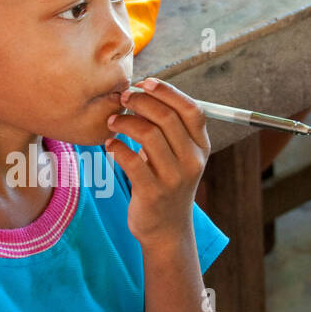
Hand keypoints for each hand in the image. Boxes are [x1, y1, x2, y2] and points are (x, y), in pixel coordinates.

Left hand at [105, 77, 210, 245]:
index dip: (168, 91)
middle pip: (167, 118)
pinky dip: (116, 147)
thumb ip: (169, 128)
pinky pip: (131, 161)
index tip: (145, 82)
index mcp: (201, 146)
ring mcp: (174, 178)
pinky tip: (109, 144)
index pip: (192, 109)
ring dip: (125, 122)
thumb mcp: (179, 155)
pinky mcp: (153, 193)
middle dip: (141, 101)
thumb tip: (143, 90)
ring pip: (149, 135)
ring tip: (111, 121)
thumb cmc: (167, 182)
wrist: (167, 229)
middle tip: (121, 97)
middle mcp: (192, 161)